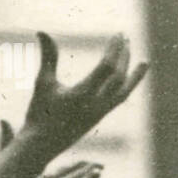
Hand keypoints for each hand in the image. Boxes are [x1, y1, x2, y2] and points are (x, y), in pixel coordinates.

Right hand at [21, 32, 146, 156]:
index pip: (106, 68)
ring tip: (139, 58)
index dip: (114, 49)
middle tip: (125, 38)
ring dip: (132, 72)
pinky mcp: (99, 119)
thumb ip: (48, 56)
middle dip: (123, 55)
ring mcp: (98, 114)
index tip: (118, 35)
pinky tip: (129, 74)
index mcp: (80, 96)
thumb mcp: (43, 83)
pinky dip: (128, 85)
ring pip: (123, 90)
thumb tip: (41, 31)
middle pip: (118, 76)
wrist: (39, 146)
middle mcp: (93, 106)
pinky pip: (119, 99)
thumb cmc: (38, 113)